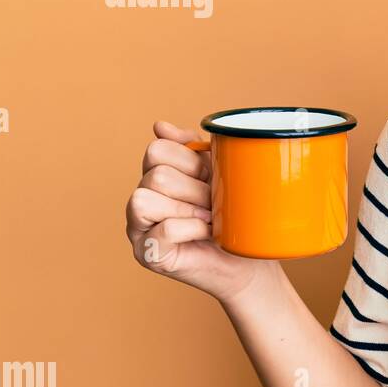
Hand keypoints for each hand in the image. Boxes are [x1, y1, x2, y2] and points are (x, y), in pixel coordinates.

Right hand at [125, 120, 276, 303]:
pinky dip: (192, 229)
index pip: (157, 150)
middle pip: (156, 175)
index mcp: (155, 176)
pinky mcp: (147, 254)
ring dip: (189, 208)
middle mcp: (140, 200)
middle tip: (215, 204)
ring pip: (146, 198)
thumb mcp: (218, 174)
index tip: (213, 177)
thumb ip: (191, 149)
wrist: (250, 260)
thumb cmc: (234, 217)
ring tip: (209, 219)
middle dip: (195, 189)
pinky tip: (207, 234)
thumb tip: (159, 126)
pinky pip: (163, 228)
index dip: (192, 162)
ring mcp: (138, 229)